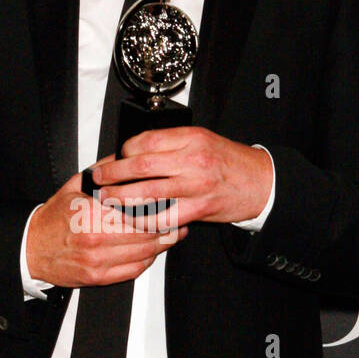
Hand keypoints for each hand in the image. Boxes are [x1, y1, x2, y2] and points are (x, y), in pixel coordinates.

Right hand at [26, 160, 187, 287]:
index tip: (169, 202)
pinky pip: (134, 270)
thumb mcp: (75, 186)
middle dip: (167, 227)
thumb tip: (127, 157)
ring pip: (144, 254)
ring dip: (162, 244)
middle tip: (177, 219)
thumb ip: (104, 171)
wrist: (31, 248)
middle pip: (146, 234)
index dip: (159, 208)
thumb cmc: (53, 219)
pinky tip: (151, 250)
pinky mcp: (99, 278)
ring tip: (170, 234)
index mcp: (91, 214)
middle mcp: (96, 240)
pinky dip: (147, 259)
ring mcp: (98, 262)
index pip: (138, 212)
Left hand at [92, 127, 273, 227]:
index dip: (124, 151)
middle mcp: (192, 159)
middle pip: (141, 166)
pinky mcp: (199, 209)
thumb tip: (135, 152)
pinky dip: (145, 219)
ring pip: (148, 192)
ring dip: (122, 198)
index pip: (146, 141)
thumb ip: (171, 145)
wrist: (260, 181)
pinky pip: (164, 216)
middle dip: (113, 174)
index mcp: (191, 138)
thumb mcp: (201, 141)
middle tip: (98, 180)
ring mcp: (195, 186)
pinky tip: (132, 219)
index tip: (114, 159)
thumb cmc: (229, 161)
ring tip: (106, 200)